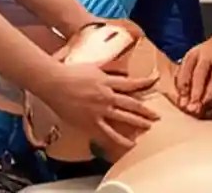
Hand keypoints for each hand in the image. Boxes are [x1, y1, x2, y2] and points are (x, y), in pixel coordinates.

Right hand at [33, 62, 159, 149]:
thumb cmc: (69, 73)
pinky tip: (130, 145)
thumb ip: (106, 71)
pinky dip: (120, 140)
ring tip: (149, 127)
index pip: (131, 83)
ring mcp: (100, 110)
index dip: (144, 82)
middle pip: (132, 103)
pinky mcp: (91, 123)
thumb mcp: (92, 67)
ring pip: (124, 118)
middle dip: (146, 109)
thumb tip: (117, 72)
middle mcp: (107, 96)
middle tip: (157, 115)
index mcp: (107, 81)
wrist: (54, 82)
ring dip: (139, 123)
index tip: (155, 81)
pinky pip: (108, 134)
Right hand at [174, 27, 211, 113]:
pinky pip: (182, 67)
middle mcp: (208, 54)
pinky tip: (178, 94)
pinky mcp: (190, 54)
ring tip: (181, 104)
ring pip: (188, 70)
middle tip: (192, 109)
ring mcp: (197, 53)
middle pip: (200, 75)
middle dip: (195, 92)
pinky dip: (179, 81)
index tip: (206, 106)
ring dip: (184, 88)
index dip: (211, 92)